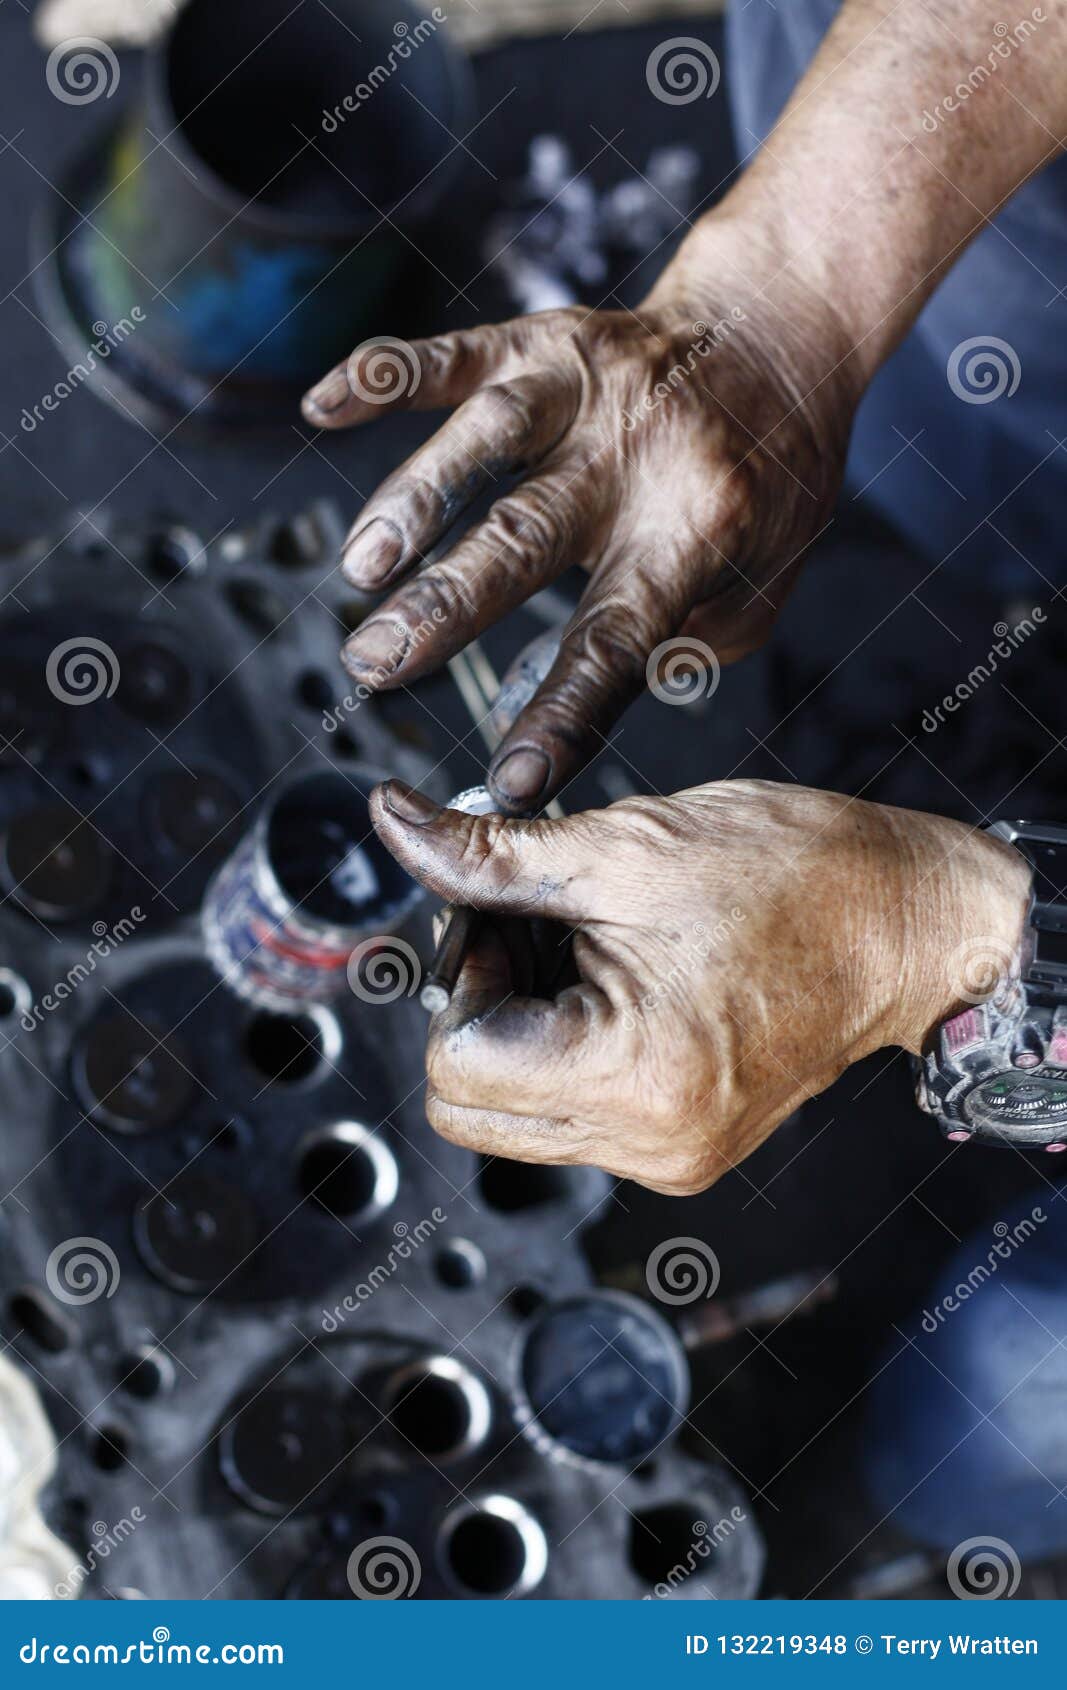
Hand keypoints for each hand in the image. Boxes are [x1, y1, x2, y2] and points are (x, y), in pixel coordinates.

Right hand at [303, 218, 859, 812]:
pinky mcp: (542, 343)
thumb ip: (671, 651)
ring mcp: (583, 393)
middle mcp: (633, 459)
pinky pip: (455, 354)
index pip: (616, 640)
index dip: (561, 714)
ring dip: (413, 501)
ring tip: (360, 567)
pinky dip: (384, 373)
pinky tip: (323, 406)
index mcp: (694, 533)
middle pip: (525, 538)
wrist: (780, 334)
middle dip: (444, 606)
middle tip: (375, 664)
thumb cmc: (764, 485)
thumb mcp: (761, 588)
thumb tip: (548, 698)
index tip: (510, 780)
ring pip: (484, 442)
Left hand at [370, 779, 1030, 1194]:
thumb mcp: (622, 846)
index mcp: (633, 1076)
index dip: (465, 974)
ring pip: (510, 1115)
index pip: (455, 1065)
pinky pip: (570, 1116)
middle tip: (535, 926)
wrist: (911, 922)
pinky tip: (615, 982)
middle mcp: (648, 1143)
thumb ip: (486, 856)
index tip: (511, 915)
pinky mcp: (681, 1148)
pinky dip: (564, 1049)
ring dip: (519, 1027)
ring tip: (587, 948)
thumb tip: (392, 826)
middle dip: (479, 1006)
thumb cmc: (796, 876)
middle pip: (467, 1105)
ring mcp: (667, 1156)